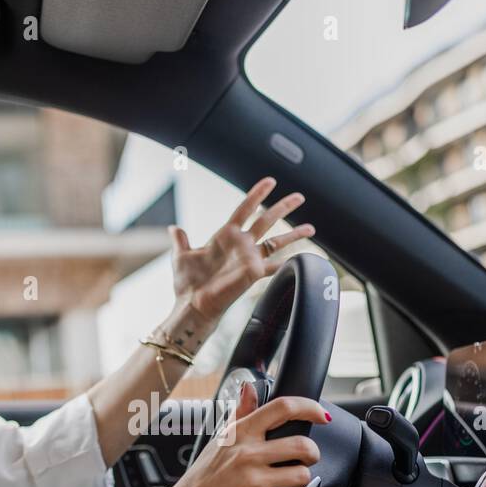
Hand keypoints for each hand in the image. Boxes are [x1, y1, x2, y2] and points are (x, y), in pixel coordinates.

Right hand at [163, 382, 327, 486]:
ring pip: (302, 475)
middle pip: (303, 445)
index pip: (282, 408)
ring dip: (300, 481)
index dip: (309, 408)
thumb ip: (239, 414)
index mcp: (240, 435)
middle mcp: (247, 455)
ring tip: (286, 483)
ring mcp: (252, 483)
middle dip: (312, 454)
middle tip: (306, 459)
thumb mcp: (218, 441)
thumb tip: (250, 388)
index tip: (321, 415)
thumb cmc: (202, 479)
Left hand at [168, 177, 315, 325]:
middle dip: (283, 207)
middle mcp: (241, 245)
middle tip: (299, 196)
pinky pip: (276, 265)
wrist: (192, 304)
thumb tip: (174, 228)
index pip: (245, 209)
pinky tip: (305, 256)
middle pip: (267, 220)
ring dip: (294, 233)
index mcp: (225, 236)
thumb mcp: (181, 256)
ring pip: (277, 241)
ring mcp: (249, 259)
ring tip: (312, 227)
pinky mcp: (254, 273)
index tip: (270, 181)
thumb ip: (180, 240)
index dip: (257, 194)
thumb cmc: (186, 284)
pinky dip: (290, 261)